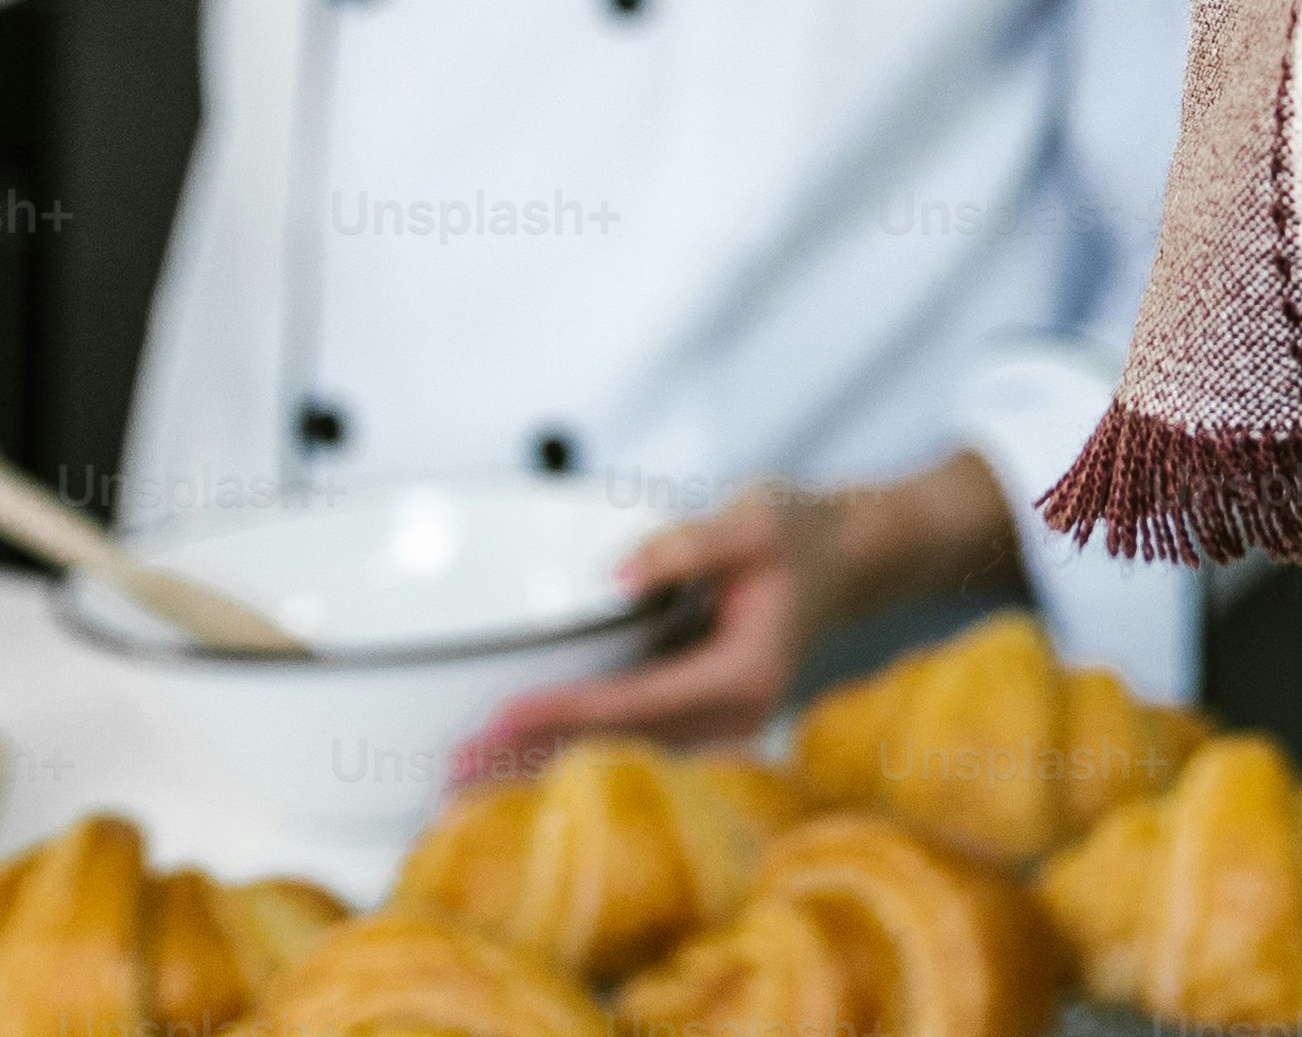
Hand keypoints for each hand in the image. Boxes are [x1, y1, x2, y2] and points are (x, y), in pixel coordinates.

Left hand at [456, 456, 1015, 781]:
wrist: (851, 560)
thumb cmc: (803, 533)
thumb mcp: (757, 517)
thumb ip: (692, 543)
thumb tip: (621, 572)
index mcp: (746, 675)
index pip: (638, 701)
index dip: (565, 710)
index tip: (499, 717)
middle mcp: (733, 718)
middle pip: (618, 751)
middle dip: (533, 763)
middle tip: (451, 776)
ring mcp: (718, 729)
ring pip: (618, 760)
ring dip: (542, 771)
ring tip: (463, 784)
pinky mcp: (700, 722)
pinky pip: (628, 748)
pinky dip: (571, 756)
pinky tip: (515, 765)